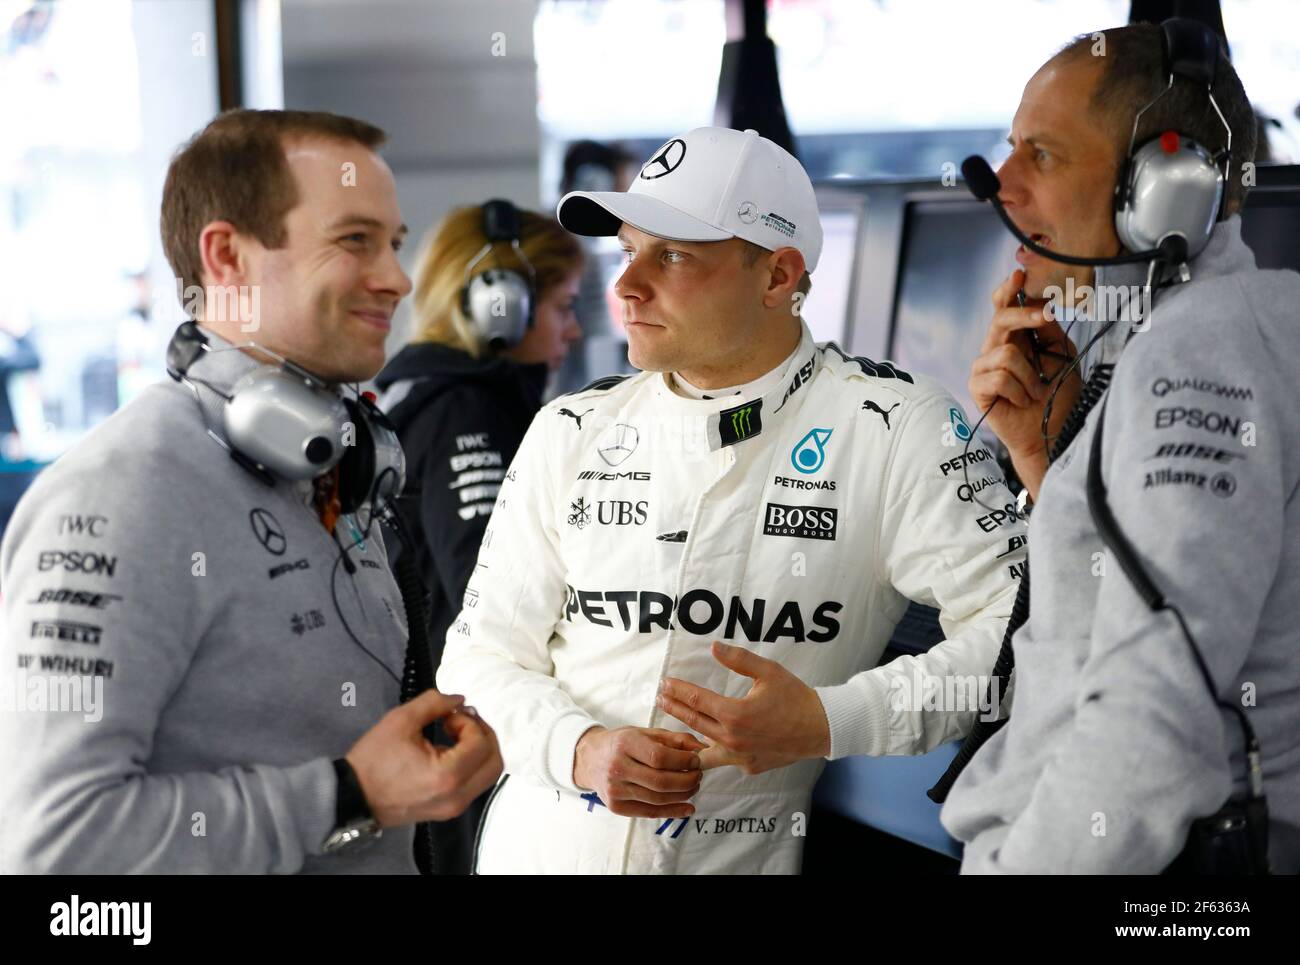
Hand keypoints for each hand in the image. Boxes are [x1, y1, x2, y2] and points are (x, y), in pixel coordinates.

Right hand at [345, 690, 502, 827]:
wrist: (352, 797)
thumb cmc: (374, 759)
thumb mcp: (400, 720)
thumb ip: (434, 702)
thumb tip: (460, 699)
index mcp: (447, 776)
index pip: (481, 743)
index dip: (470, 721)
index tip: (448, 715)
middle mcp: (457, 796)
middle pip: (494, 762)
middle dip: (484, 735)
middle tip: (463, 721)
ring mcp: (454, 808)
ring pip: (487, 775)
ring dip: (480, 750)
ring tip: (456, 734)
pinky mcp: (448, 811)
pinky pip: (474, 784)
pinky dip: (472, 764)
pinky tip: (451, 750)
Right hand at [572, 726, 704, 817]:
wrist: (589, 759)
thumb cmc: (621, 743)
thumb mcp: (644, 733)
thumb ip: (674, 739)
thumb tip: (702, 748)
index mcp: (625, 744)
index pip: (659, 757)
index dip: (683, 761)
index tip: (697, 761)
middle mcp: (617, 768)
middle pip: (660, 782)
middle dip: (686, 781)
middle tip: (699, 776)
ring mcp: (615, 790)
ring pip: (657, 800)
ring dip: (682, 796)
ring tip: (694, 787)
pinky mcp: (616, 807)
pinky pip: (649, 812)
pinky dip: (672, 812)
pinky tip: (687, 808)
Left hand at [657, 642, 829, 774]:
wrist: (821, 729)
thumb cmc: (795, 697)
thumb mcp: (768, 671)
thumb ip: (738, 659)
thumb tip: (714, 646)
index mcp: (734, 714)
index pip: (695, 700)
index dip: (677, 690)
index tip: (664, 683)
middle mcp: (732, 739)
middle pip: (692, 722)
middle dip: (673, 708)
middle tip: (659, 698)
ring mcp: (739, 757)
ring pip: (702, 751)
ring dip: (687, 737)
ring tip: (674, 727)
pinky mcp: (748, 767)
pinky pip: (722, 760)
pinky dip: (711, 752)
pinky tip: (704, 743)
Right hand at [969, 269, 1081, 498]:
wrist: (1051, 433)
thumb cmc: (1057, 396)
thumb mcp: (1061, 355)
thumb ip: (1048, 330)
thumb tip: (1039, 305)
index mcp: (1016, 337)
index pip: (1004, 307)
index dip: (1008, 290)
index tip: (1019, 275)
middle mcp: (996, 348)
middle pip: (1000, 319)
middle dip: (1024, 316)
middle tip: (1046, 318)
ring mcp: (984, 368)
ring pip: (1005, 352)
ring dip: (1029, 375)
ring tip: (1035, 392)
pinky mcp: (977, 388)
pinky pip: (997, 376)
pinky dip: (1018, 390)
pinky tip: (1021, 401)